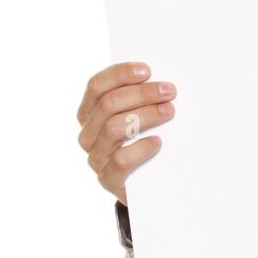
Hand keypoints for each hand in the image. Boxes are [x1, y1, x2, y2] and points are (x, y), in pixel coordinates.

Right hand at [76, 62, 176, 206]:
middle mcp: (88, 135)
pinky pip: (120, 161)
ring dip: (145, 116)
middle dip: (141, 93)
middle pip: (108, 105)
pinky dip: (140, 148)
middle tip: (169, 91)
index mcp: (90, 114)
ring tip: (168, 112)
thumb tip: (160, 80)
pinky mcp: (108, 180)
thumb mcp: (141, 118)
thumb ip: (141, 100)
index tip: (147, 70)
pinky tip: (158, 142)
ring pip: (113, 128)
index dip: (120, 75)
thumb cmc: (146, 143)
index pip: (96, 87)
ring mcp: (96, 158)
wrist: (149, 186)